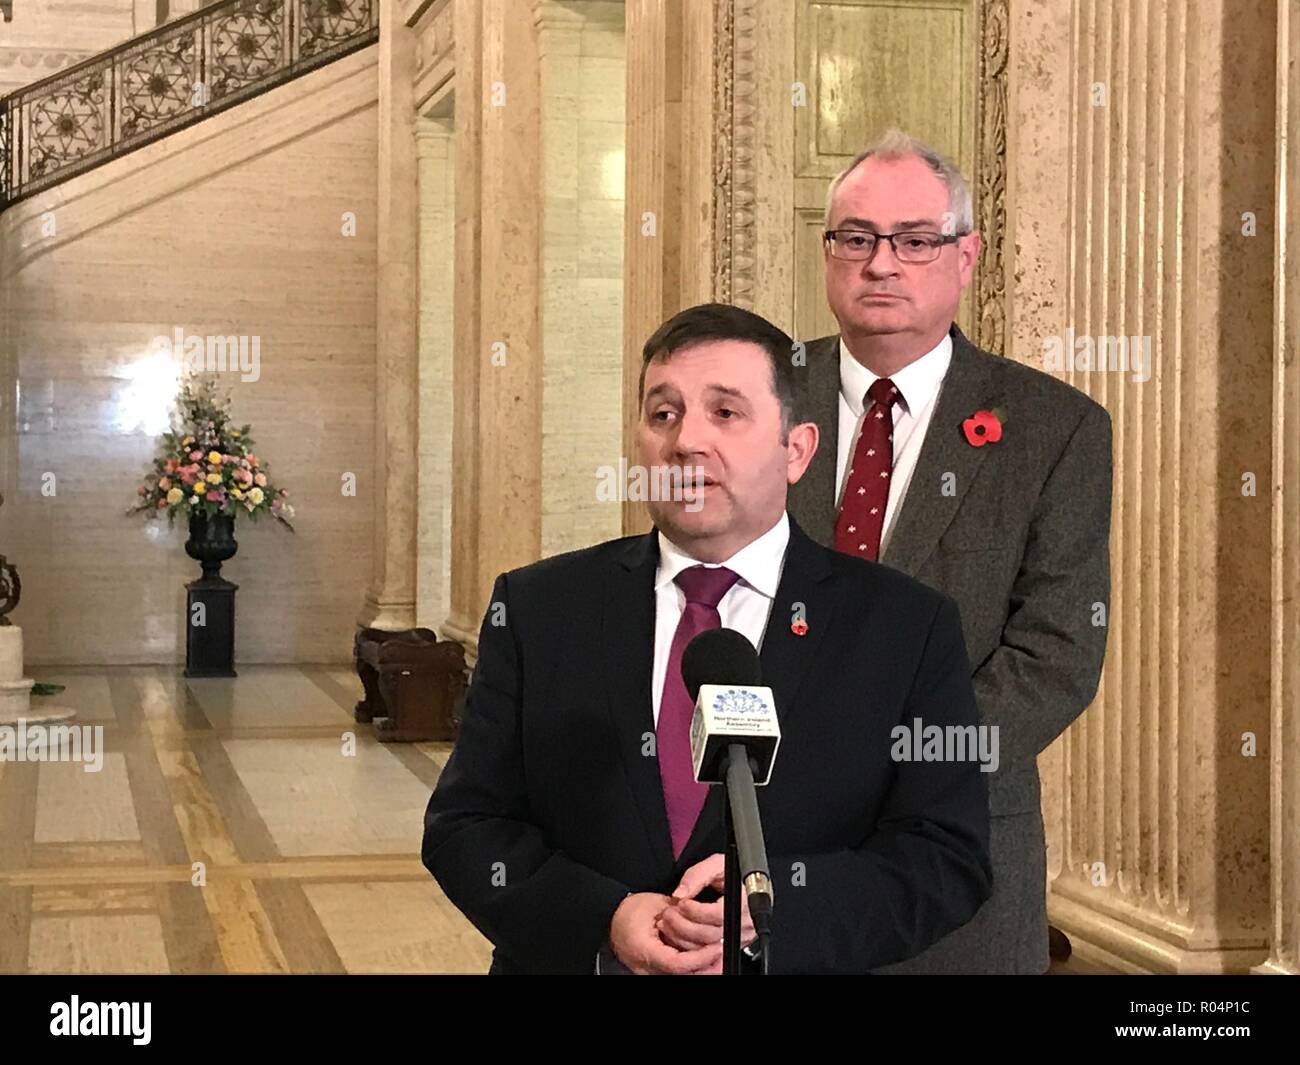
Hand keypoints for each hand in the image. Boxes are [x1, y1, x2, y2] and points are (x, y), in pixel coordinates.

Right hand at [609, 892, 720, 974]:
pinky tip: (705, 964)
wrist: (610, 918)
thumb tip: (704, 921)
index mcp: (645, 950)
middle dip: (706, 969)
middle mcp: (646, 967)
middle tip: (725, 958)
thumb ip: (680, 915)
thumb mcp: (658, 906)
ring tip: (720, 961)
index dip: (700, 959)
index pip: (678, 964)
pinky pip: (675, 974)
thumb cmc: (628, 911)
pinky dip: (691, 969)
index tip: (716, 948)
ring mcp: (648, 972)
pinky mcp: (652, 972)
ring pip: (680, 977)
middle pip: (682, 976)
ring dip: (701, 970)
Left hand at [655, 854, 755, 969]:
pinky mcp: (733, 943)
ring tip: (669, 922)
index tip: (681, 903)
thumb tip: (679, 894)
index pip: (718, 915)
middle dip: (684, 925)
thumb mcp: (718, 864)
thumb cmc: (737, 871)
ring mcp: (740, 937)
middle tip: (669, 913)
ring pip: (708, 947)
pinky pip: (708, 951)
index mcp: (746, 901)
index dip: (695, 911)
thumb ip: (697, 875)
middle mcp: (745, 923)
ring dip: (683, 937)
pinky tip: (678, 933)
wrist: (751, 882)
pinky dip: (690, 944)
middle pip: (711, 935)